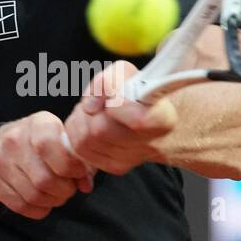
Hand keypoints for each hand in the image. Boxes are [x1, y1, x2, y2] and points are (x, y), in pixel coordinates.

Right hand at [0, 112, 95, 219]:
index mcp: (37, 123)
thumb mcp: (59, 141)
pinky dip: (38, 209)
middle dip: (64, 190)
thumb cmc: (38, 145)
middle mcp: (14, 138)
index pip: (50, 146)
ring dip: (52, 201)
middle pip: (45, 179)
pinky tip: (42, 202)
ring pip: (34, 195)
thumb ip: (78, 160)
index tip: (78, 173)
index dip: (71, 166)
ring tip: (56, 195)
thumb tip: (86, 185)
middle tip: (68, 189)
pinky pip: (20, 205)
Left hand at [63, 60, 177, 174]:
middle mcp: (149, 144)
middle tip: (101, 102)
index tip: (112, 97)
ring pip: (85, 139)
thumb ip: (111, 79)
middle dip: (92, 111)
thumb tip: (91, 105)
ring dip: (82, 119)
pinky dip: (78, 131)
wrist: (156, 120)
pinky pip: (80, 148)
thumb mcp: (130, 73)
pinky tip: (92, 124)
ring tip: (96, 111)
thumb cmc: (140, 93)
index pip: (137, 120)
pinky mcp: (115, 167)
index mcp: (162, 118)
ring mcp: (131, 159)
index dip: (116, 105)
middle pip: (100, 129)